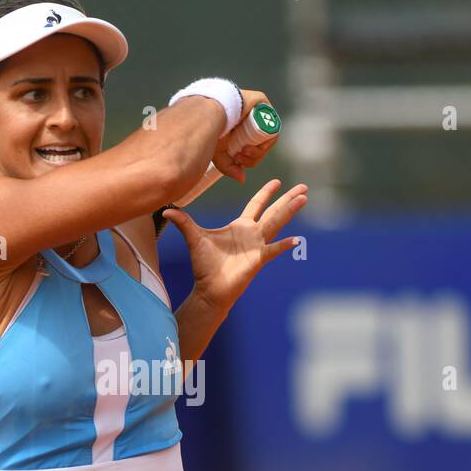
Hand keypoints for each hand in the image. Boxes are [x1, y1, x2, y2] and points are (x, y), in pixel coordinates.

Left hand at [161, 179, 307, 314]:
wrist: (209, 289)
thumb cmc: (204, 266)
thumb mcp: (193, 237)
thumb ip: (183, 222)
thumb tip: (166, 208)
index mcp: (240, 227)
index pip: (256, 205)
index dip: (266, 193)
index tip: (277, 181)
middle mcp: (252, 234)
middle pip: (273, 212)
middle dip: (287, 199)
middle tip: (304, 188)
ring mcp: (257, 246)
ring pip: (277, 224)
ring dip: (290, 211)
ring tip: (304, 199)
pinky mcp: (257, 259)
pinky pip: (273, 250)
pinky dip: (283, 245)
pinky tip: (296, 239)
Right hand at [211, 88, 272, 183]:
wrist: (209, 113)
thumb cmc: (210, 131)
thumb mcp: (219, 155)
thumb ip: (230, 168)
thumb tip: (242, 180)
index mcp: (243, 134)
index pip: (254, 152)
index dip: (249, 160)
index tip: (238, 160)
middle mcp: (251, 123)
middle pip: (262, 146)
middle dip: (254, 157)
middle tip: (240, 155)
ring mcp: (258, 113)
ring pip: (268, 138)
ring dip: (259, 149)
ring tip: (245, 149)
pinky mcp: (263, 104)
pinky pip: (271, 124)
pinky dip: (266, 137)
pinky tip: (254, 141)